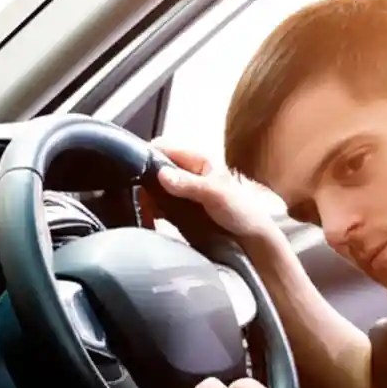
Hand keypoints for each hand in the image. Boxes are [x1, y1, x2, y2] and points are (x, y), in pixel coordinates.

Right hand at [143, 138, 282, 242]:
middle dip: (144, 181)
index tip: (135, 172)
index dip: (148, 156)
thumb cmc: (242, 213)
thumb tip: (161, 174)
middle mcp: (189, 171)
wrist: (252, 240)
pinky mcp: (182, 207)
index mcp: (198, 159)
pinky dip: (152, 210)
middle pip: (155, 167)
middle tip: (138, 199)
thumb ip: (189, 184)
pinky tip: (149, 220)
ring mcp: (184, 190)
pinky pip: (160, 204)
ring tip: (142, 212)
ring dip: (146, 198)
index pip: (164, 147)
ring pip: (155, 187)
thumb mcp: (216, 194)